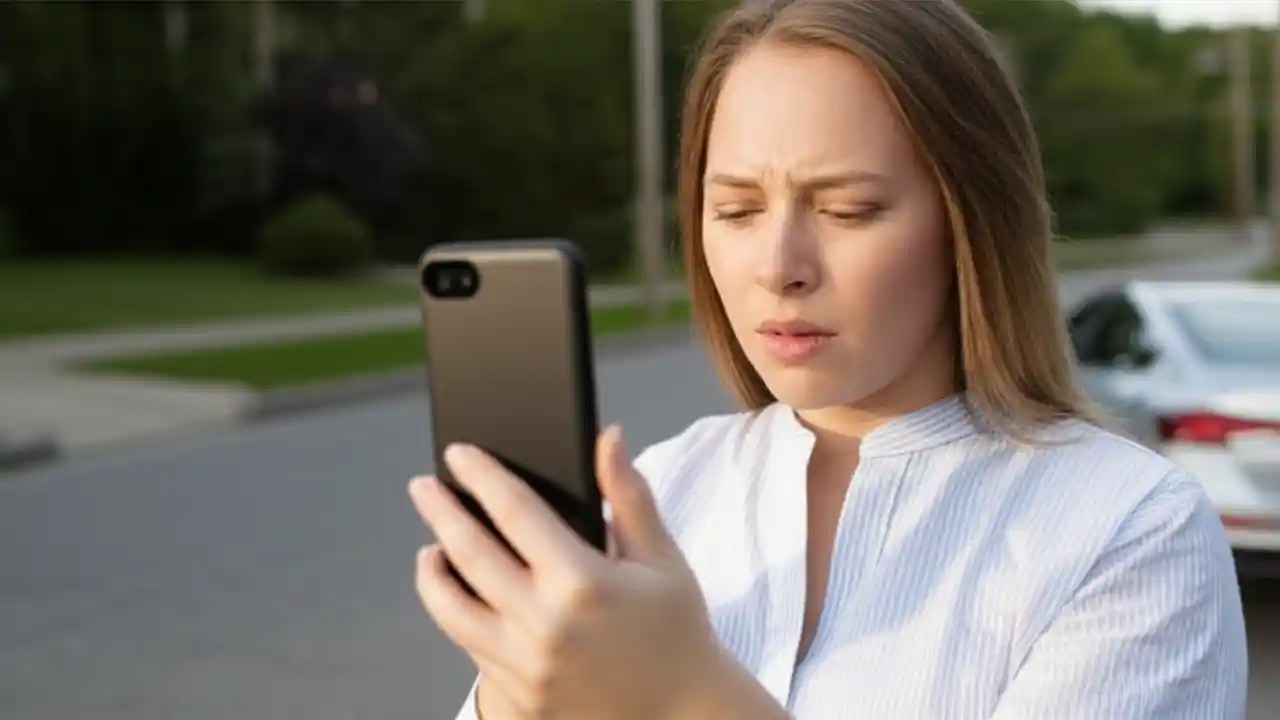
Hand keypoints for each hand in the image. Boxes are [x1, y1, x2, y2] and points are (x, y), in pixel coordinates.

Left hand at [408, 425, 727, 719]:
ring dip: (432, 572)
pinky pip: (469, 648)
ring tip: (430, 547)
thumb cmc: (675, 628)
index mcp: (583, 581)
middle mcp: (546, 625)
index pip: (514, 511)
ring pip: (452, 610)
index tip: (458, 453)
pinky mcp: (520, 696)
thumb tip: (606, 436)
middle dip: (439, 512)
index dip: (481, 475)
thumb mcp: (661, 556)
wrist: (683, 714)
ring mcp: (527, 666)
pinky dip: (455, 615)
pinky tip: (458, 595)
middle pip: (468, 554)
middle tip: (422, 487)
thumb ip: (629, 493)